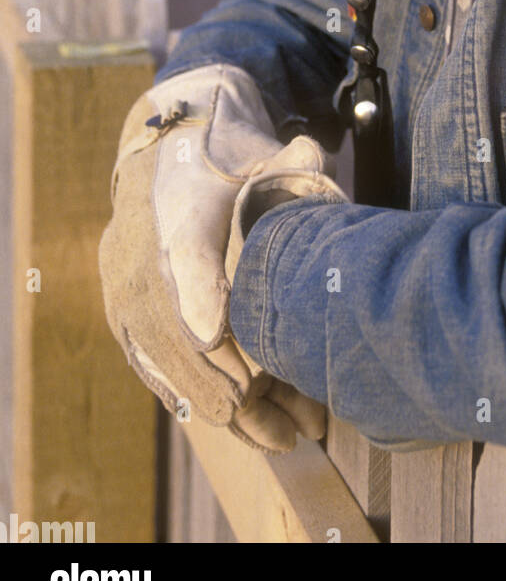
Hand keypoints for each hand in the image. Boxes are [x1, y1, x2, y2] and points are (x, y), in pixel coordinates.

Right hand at [99, 64, 346, 450]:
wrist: (165, 143)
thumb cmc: (224, 152)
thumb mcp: (257, 150)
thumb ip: (289, 162)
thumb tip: (312, 156)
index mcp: (172, 208)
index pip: (187, 267)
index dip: (214, 326)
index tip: (245, 381)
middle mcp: (135, 251)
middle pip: (176, 335)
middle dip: (232, 392)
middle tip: (288, 430)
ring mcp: (120, 283)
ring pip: (163, 360)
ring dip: (218, 404)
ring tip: (275, 437)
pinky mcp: (118, 304)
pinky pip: (147, 360)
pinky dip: (189, 393)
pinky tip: (232, 421)